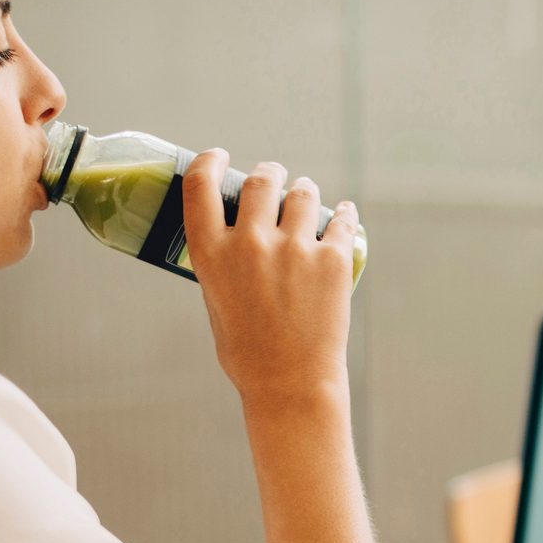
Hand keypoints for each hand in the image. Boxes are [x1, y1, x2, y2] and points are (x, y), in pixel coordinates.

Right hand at [181, 148, 359, 405]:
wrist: (290, 385)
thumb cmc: (248, 354)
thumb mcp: (216, 304)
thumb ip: (223, 266)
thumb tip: (234, 240)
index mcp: (212, 254)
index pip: (200, 185)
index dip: (209, 162)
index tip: (219, 157)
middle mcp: (251, 243)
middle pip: (261, 181)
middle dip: (269, 174)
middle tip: (274, 178)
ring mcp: (294, 249)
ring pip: (302, 193)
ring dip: (303, 191)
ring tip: (306, 195)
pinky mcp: (332, 259)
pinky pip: (341, 220)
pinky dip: (342, 214)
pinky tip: (343, 213)